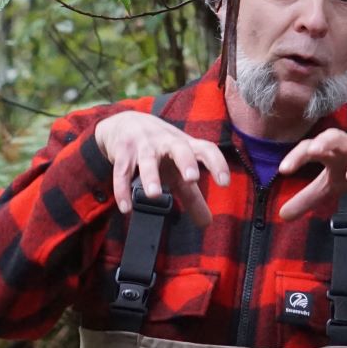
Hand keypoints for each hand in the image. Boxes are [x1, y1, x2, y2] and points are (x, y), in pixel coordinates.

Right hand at [93, 111, 230, 227]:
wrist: (125, 124)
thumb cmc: (159, 150)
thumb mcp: (177, 169)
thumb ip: (192, 196)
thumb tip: (207, 223)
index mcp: (185, 145)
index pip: (206, 149)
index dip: (217, 163)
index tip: (225, 182)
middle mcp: (166, 142)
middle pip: (179, 148)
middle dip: (185, 161)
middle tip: (191, 178)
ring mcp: (144, 145)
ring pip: (148, 159)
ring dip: (150, 176)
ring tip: (154, 195)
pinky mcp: (123, 151)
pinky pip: (122, 171)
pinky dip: (122, 189)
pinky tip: (126, 207)